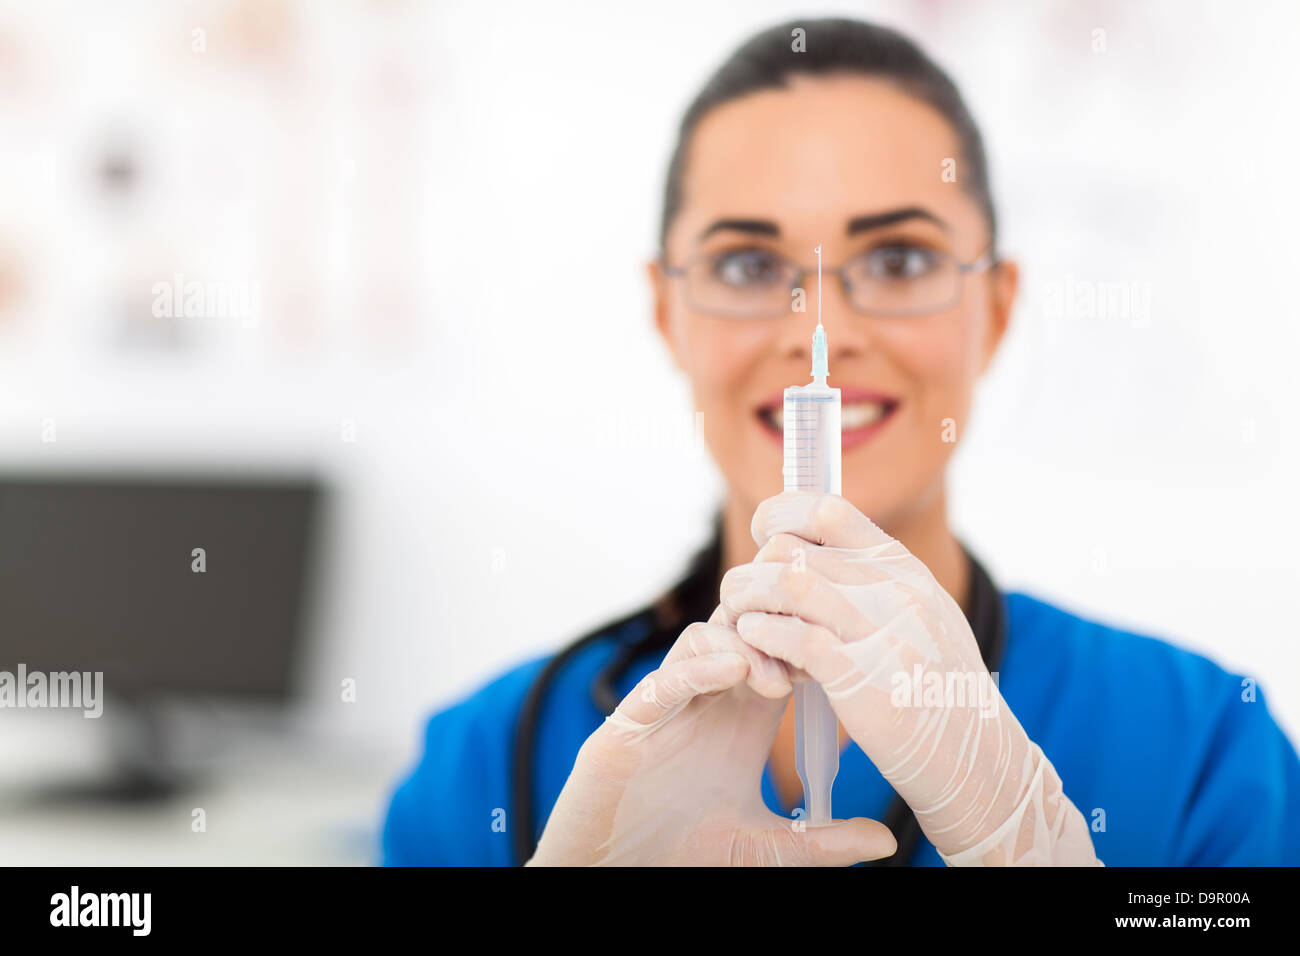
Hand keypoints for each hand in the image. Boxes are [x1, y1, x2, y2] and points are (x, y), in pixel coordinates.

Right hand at [527, 610, 896, 865]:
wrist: (615, 876)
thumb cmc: (682, 854)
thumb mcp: (765, 847)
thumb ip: (821, 842)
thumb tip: (885, 843)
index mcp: (739, 720)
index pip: (776, 656)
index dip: (807, 646)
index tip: (843, 657)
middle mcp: (704, 703)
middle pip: (740, 633)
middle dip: (776, 633)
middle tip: (811, 653)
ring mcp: (666, 708)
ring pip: (702, 642)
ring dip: (742, 648)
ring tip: (776, 679)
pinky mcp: (627, 724)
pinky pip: (662, 680)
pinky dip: (697, 669)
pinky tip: (732, 672)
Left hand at [719, 491, 1101, 865]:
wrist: (978, 757)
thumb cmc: (938, 689)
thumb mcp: (921, 615)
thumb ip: (876, 579)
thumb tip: (818, 545)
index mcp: (903, 568)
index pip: (828, 510)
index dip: (781, 516)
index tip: (764, 539)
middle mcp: (894, 589)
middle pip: (793, 549)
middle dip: (753, 569)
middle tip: (744, 597)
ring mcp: (880, 631)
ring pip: (787, 584)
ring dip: (748, 599)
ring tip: (740, 619)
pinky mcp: (861, 678)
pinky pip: (794, 638)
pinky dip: (763, 637)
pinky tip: (757, 646)